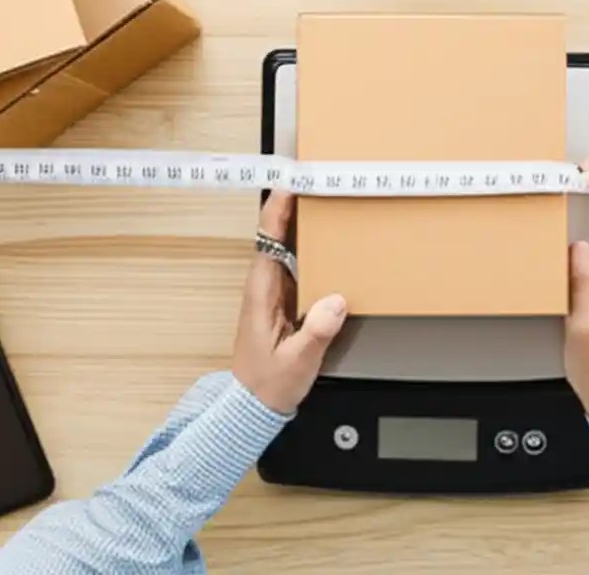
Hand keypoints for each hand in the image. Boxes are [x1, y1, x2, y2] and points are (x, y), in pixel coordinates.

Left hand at [232, 191, 347, 414]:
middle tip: (319, 181)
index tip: (294, 185)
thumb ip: (317, 331)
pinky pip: (296, 266)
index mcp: (261, 294)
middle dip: (294, 206)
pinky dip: (310, 248)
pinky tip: (329, 244)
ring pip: (286, 248)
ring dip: (302, 224)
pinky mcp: (282, 302)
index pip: (267, 241)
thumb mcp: (298, 361)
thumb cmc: (268, 384)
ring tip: (327, 201)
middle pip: (277, 236)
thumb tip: (336, 300)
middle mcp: (263, 287)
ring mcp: (272, 294)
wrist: (253, 406)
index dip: (278, 210)